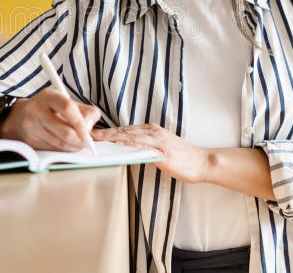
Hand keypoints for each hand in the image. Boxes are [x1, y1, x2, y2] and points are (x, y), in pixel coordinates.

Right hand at [0, 89, 100, 151]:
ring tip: (77, 143)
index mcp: (48, 96)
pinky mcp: (30, 141)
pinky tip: (65, 145)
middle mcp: (37, 110)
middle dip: (80, 140)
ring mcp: (31, 127)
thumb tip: (90, 127)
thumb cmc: (50, 109)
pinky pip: (53, 150)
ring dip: (73, 146)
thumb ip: (85, 111)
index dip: (80, 122)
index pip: (67, 108)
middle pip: (65, 131)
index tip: (87, 132)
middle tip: (86, 141)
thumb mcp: (66, 102)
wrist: (19, 117)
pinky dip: (63, 150)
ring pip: (60, 143)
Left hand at [91, 123, 209, 182]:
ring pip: (130, 136)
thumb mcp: (160, 150)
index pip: (125, 129)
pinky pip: (142, 147)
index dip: (109, 131)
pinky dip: (129, 145)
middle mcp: (153, 131)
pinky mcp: (163, 151)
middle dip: (106, 133)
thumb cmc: (183, 158)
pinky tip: (119, 146)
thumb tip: (127, 151)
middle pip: (124, 131)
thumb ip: (145, 148)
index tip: (94, 133)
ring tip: (98, 140)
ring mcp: (158, 140)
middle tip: (89, 134)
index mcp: (152, 130)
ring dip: (113, 137)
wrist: (203, 162)